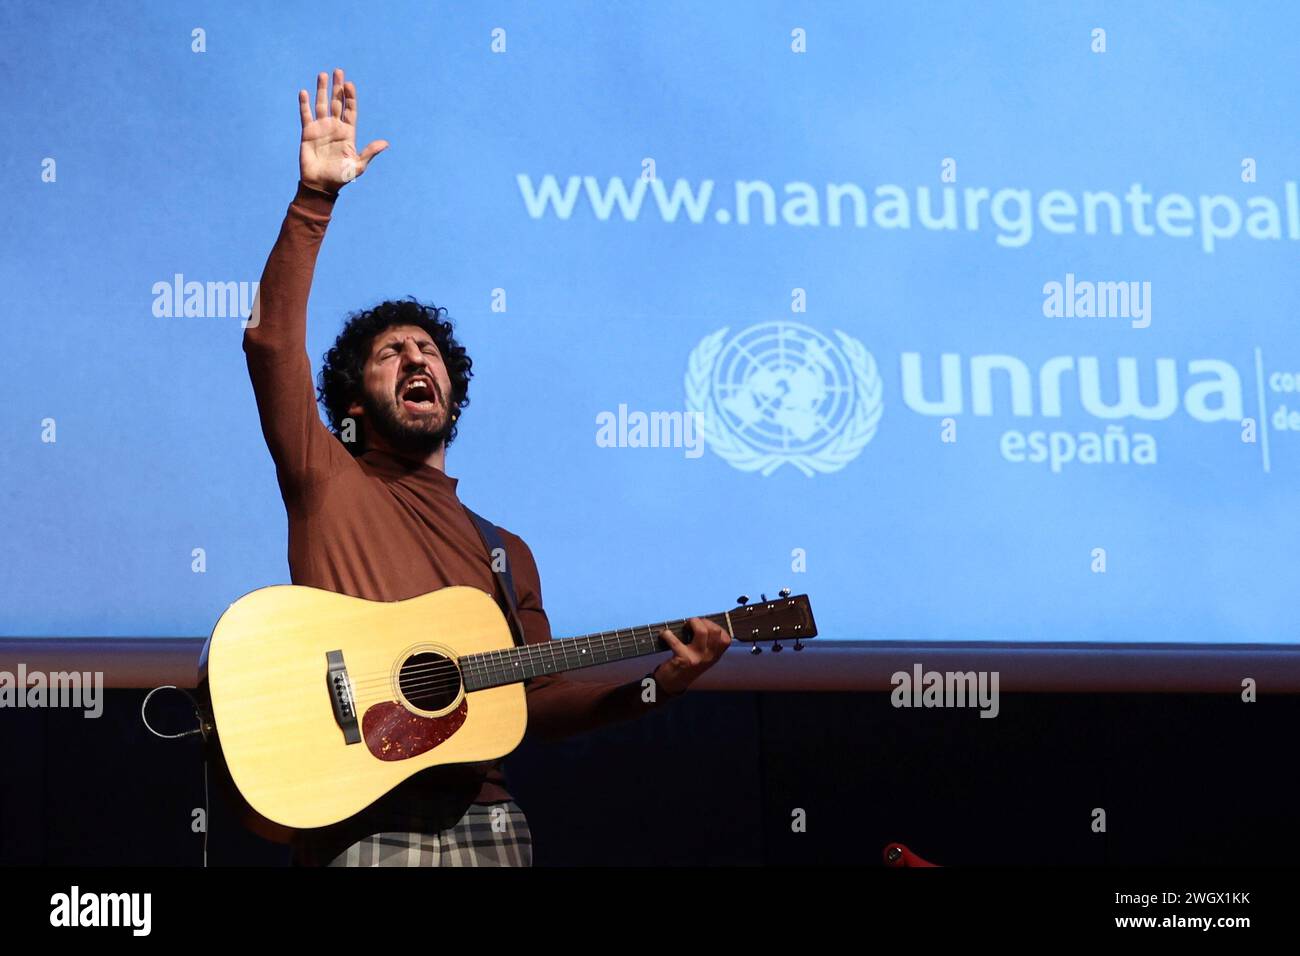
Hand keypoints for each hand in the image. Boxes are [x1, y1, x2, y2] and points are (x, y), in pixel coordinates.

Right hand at [298, 68, 387, 193]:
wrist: (321, 184)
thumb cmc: (341, 177)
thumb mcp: (358, 166)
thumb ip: (369, 152)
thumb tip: (385, 143)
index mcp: (348, 133)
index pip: (350, 110)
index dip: (351, 97)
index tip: (350, 84)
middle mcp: (335, 127)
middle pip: (337, 102)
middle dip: (338, 87)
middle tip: (338, 71)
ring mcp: (321, 128)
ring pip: (322, 104)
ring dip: (322, 90)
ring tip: (322, 75)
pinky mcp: (308, 132)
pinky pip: (305, 115)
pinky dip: (304, 104)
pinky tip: (304, 92)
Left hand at [654, 618, 731, 695]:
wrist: (673, 684)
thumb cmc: (687, 666)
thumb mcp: (703, 658)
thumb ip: (708, 644)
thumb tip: (701, 621)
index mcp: (715, 656)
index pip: (725, 638)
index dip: (714, 626)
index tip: (703, 625)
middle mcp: (709, 657)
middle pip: (715, 631)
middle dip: (702, 621)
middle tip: (691, 624)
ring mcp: (697, 658)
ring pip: (702, 632)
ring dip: (692, 623)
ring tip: (684, 626)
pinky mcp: (683, 659)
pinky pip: (676, 640)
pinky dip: (667, 634)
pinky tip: (664, 635)